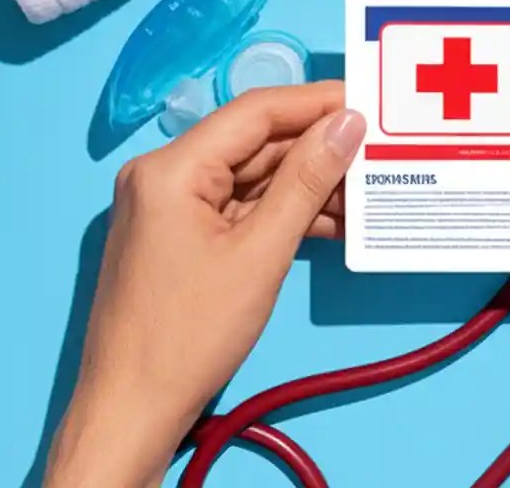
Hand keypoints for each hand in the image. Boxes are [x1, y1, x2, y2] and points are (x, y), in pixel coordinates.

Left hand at [44, 82, 365, 487]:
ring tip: (365, 190)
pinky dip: (281, 213)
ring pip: (249, 177)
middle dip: (316, 147)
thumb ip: (306, 181)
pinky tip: (330, 221)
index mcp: (171, 168)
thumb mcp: (261, 253)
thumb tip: (347, 125)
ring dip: (305, 184)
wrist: (133, 408)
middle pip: (252, 143)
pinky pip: (237, 208)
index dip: (314, 102)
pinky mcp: (178, 236)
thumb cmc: (190, 334)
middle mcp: (163, 175)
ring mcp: (168, 207)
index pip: (254, 113)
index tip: (367, 101)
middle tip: (377, 148)